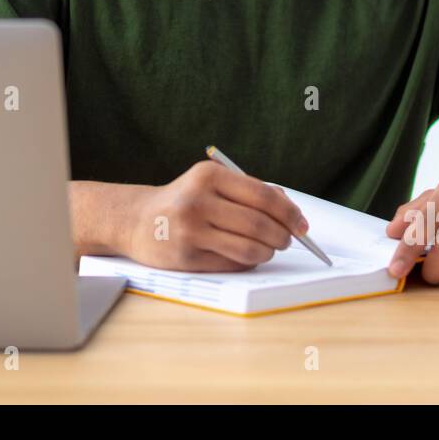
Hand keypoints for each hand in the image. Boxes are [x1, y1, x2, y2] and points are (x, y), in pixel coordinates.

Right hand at [118, 160, 308, 271]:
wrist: (136, 221)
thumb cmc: (185, 201)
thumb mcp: (211, 184)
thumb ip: (250, 191)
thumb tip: (290, 210)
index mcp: (208, 176)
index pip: (263, 196)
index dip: (289, 213)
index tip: (302, 225)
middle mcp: (197, 201)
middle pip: (259, 224)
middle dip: (283, 236)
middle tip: (288, 240)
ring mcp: (190, 230)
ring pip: (249, 248)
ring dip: (267, 252)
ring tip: (268, 249)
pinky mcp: (186, 257)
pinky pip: (232, 263)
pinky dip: (248, 262)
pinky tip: (246, 256)